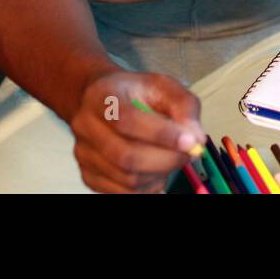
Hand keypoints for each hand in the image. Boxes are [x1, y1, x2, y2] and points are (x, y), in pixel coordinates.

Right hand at [68, 70, 205, 193]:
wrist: (104, 101)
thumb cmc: (137, 93)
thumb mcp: (165, 86)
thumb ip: (184, 107)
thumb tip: (195, 139)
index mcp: (102, 96)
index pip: (127, 120)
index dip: (161, 134)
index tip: (190, 141)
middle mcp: (85, 126)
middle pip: (126, 156)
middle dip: (167, 160)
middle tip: (190, 154)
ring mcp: (84, 153)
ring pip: (127, 179)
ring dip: (160, 174)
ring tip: (172, 159)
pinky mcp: (88, 175)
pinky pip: (122, 192)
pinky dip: (148, 188)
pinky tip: (157, 173)